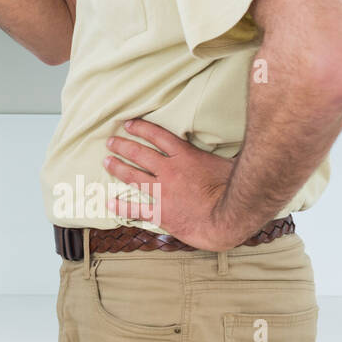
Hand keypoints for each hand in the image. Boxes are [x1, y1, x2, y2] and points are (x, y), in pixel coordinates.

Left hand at [103, 117, 249, 251]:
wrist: (228, 217)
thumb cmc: (235, 189)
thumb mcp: (228, 162)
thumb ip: (222, 153)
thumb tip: (234, 144)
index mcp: (185, 156)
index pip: (157, 136)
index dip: (141, 128)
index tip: (128, 124)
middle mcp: (169, 170)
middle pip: (139, 153)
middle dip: (122, 145)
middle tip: (110, 141)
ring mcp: (162, 191)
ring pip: (133, 176)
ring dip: (117, 167)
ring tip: (106, 161)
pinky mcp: (160, 212)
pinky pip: (136, 208)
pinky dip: (121, 206)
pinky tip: (110, 202)